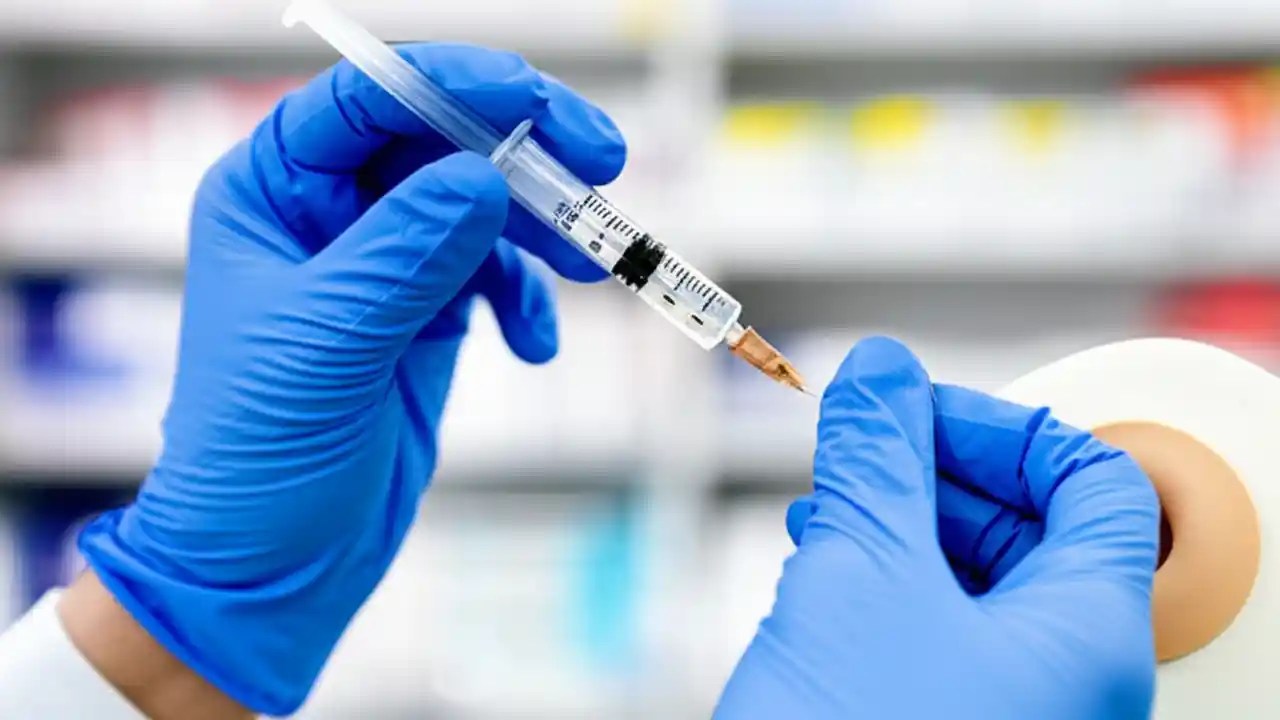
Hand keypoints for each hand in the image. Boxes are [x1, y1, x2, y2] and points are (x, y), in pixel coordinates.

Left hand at [73, 45, 624, 715]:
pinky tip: (535, 344)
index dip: (448, 81)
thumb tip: (482, 177)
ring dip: (539, 226)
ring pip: (479, 205)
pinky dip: (526, 300)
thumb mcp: (331, 341)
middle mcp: (327, 214)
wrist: (271, 563)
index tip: (530, 94)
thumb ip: (407, 251)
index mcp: (272, 192)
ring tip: (589, 257)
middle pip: (437, 139)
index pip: (363, 100)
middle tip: (599, 157)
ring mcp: (383, 264)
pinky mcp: (425, 315)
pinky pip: (493, 276)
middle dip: (520, 147)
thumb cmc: (260, 450)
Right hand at [715, 337, 1159, 719]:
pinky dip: (884, 587)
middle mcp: (1067, 679)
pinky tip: (824, 574)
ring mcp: (1011, 713)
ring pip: (975, 584)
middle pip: (1032, 529)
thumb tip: (877, 376)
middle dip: (936, 475)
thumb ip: (878, 461)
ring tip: (829, 509)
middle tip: (864, 452)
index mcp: (1087, 633)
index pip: (1094, 480)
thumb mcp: (863, 578)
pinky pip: (939, 636)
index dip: (1002, 425)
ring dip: (899, 527)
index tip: (915, 409)